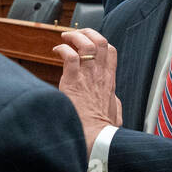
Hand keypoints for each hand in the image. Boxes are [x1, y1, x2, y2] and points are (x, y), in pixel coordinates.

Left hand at [53, 28, 121, 151]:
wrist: (96, 138)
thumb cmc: (103, 130)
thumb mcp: (115, 114)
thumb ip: (114, 104)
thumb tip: (114, 101)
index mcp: (109, 81)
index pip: (111, 51)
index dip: (100, 41)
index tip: (89, 42)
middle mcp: (100, 75)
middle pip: (100, 41)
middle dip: (87, 33)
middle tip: (75, 34)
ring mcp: (88, 77)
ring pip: (86, 44)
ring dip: (74, 37)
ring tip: (64, 38)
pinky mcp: (73, 82)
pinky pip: (69, 56)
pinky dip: (62, 49)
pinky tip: (56, 51)